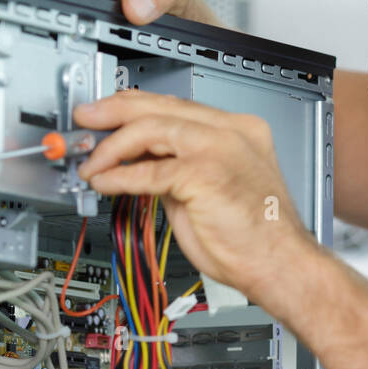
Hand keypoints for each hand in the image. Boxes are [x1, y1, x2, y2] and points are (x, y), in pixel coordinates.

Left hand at [72, 90, 316, 304]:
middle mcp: (232, 131)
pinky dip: (120, 177)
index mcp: (240, 130)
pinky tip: (106, 184)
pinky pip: (149, 171)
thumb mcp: (211, 189)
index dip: (135, 106)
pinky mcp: (205, 173)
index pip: (177, 105)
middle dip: (114, 111)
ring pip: (150, 129)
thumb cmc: (256, 236)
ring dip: (112, 147)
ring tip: (92, 164)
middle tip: (86, 119)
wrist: (281, 263)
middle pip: (160, 107)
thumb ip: (180, 168)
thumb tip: (142, 162)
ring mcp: (219, 148)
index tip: (109, 112)